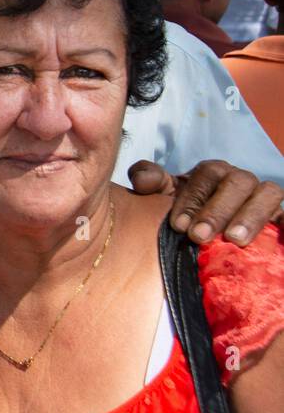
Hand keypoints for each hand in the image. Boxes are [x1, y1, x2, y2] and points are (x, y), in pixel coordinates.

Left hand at [129, 159, 283, 245]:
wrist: (207, 235)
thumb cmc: (183, 213)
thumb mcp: (163, 197)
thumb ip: (150, 182)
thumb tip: (143, 180)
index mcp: (213, 172)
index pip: (206, 175)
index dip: (193, 198)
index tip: (178, 226)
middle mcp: (241, 180)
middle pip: (238, 183)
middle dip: (217, 210)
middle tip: (199, 236)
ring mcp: (263, 197)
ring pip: (268, 193)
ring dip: (251, 216)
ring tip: (234, 240)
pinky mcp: (280, 217)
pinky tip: (281, 234)